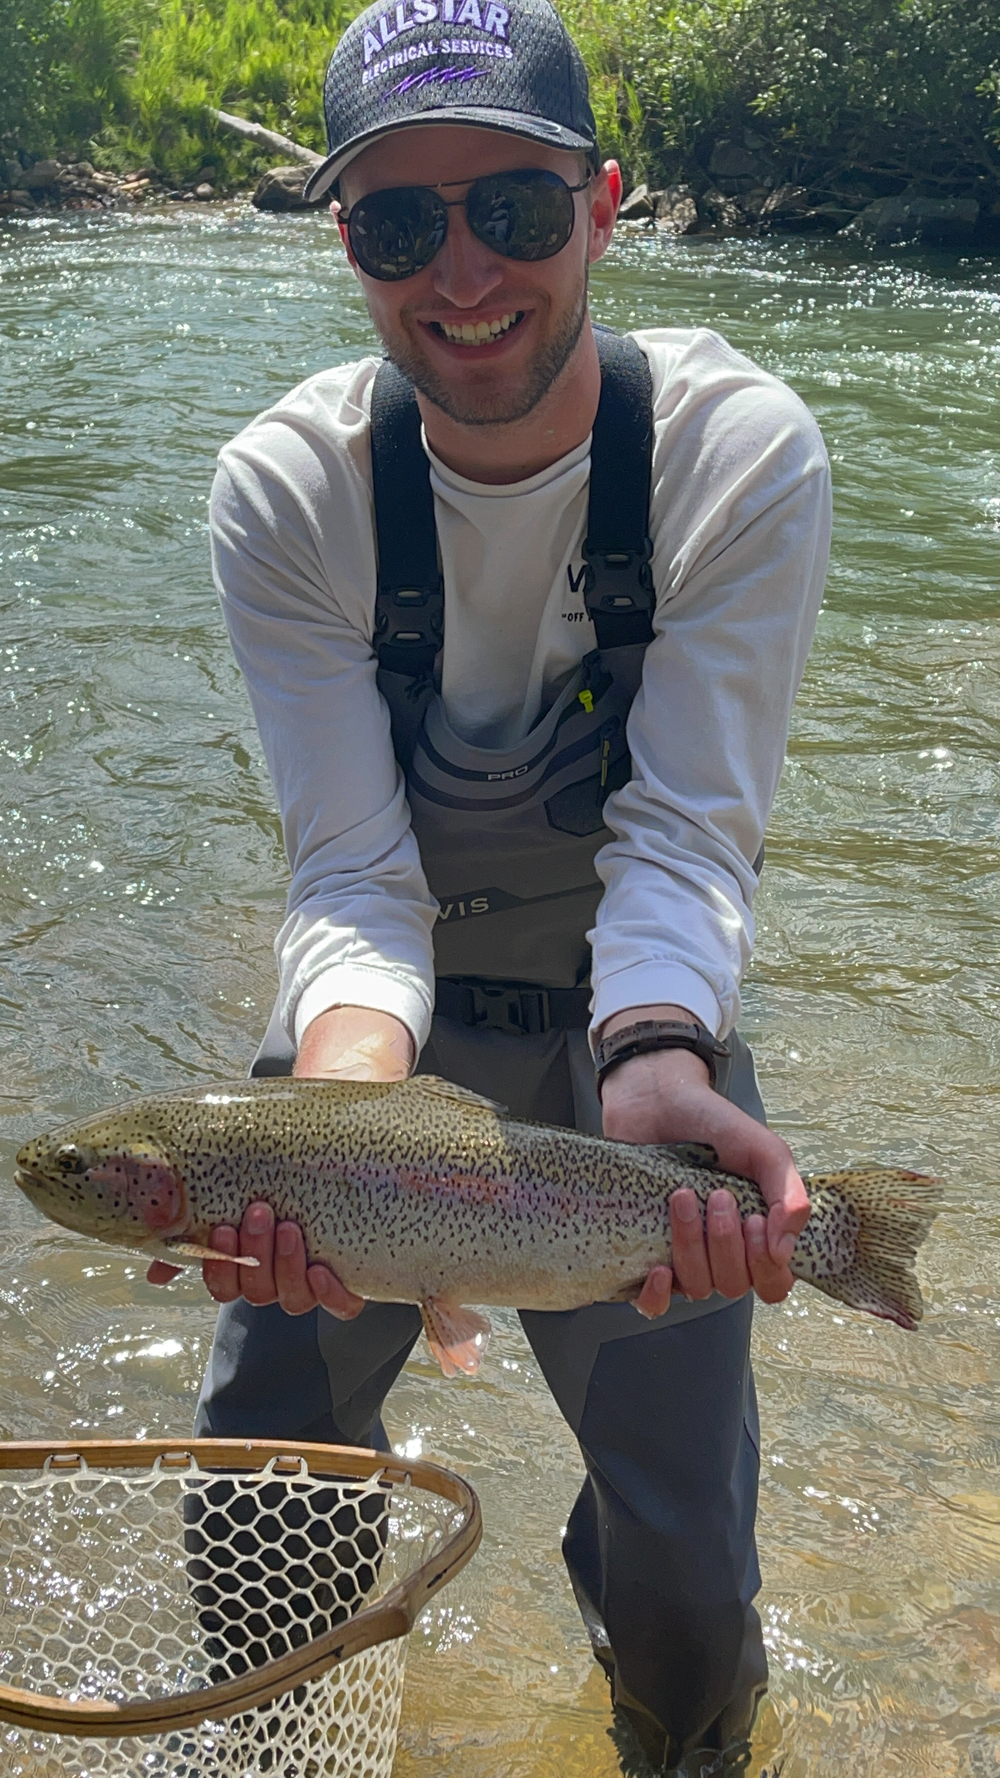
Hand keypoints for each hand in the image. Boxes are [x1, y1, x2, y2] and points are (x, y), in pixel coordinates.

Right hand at [145, 1004, 411, 1310]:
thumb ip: (192, 1220)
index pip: (223, 1285)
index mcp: (243, 1264)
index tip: (223, 1226)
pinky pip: (342, 1304)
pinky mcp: (350, 1276)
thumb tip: (153, 1269)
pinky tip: (323, 1268)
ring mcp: (311, 1281)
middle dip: (254, 1254)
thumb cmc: (271, 1166)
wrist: (329, 1142)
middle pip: (256, 1291)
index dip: (220, 1266)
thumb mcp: (231, 1184)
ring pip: (292, 1298)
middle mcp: (274, 1279)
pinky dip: (331, 1293)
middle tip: (260, 1211)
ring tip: (289, 1226)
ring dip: (287, 1265)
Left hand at [600, 1014, 809, 1318]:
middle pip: (733, 1285)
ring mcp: (683, 1257)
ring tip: (683, 1197)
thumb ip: (789, 1198)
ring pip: (697, 1287)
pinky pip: (652, 1303)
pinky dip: (657, 1295)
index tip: (756, 1220)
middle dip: (726, 1242)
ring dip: (692, 1244)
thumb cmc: (716, 1126)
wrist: (658, 1101)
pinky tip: (658, 1269)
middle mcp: (722, 1254)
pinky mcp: (644, 1255)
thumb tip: (784, 1253)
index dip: (766, 1265)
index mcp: (757, 1236)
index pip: (773, 1283)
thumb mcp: (766, 1153)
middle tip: (718, 1194)